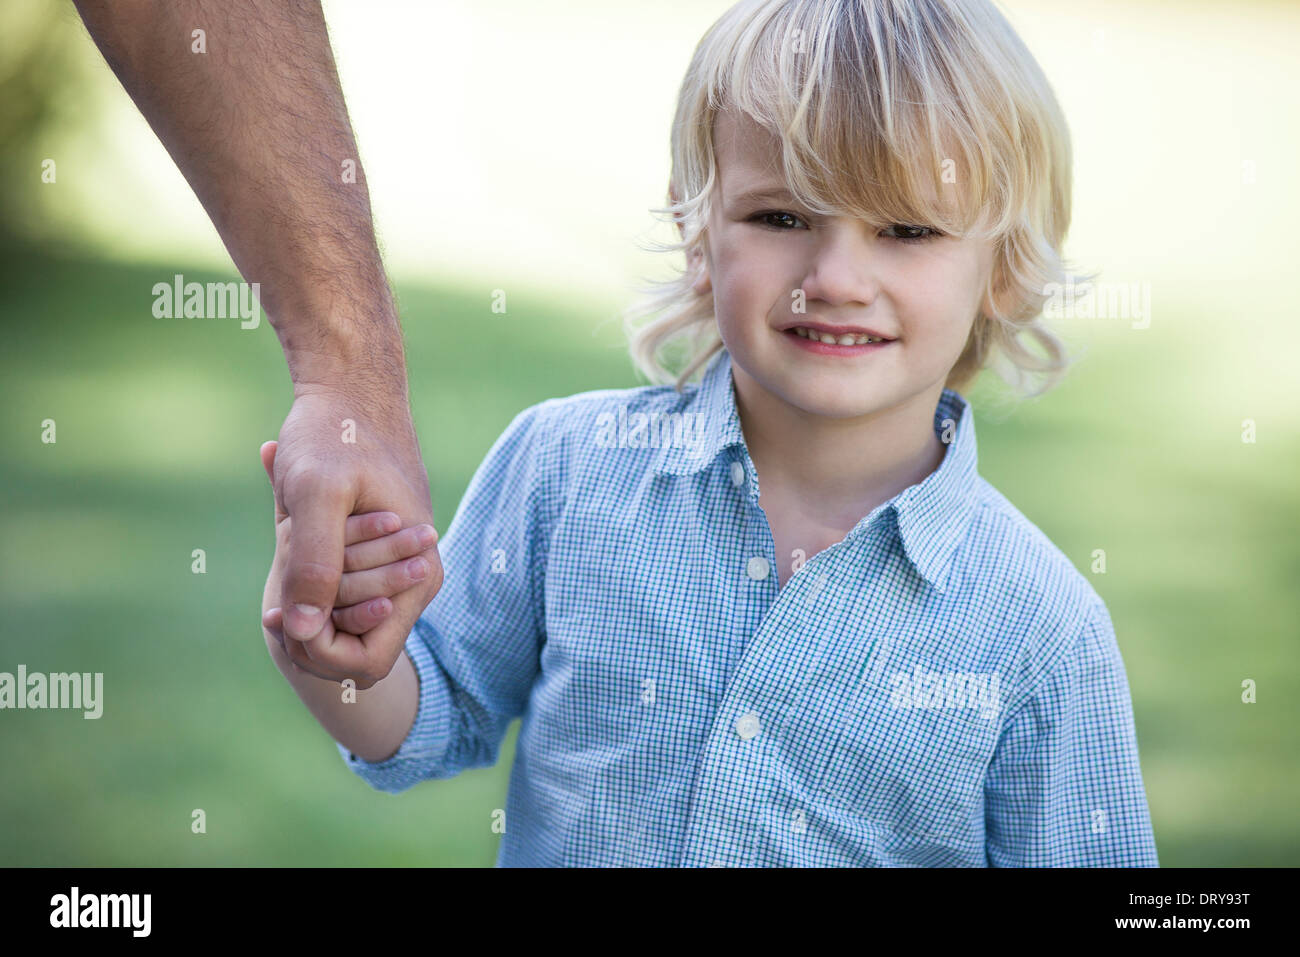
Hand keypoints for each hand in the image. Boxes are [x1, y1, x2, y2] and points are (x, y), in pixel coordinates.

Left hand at [264, 385, 442, 686]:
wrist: (351, 386)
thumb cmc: (335, 433)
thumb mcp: (316, 493)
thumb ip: (315, 563)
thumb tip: (301, 629)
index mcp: (416, 577)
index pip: (368, 665)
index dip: (319, 654)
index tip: (281, 614)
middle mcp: (414, 580)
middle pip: (352, 646)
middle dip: (307, 619)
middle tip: (282, 557)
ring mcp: (395, 567)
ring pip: (340, 618)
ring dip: (306, 592)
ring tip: (289, 535)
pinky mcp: (375, 551)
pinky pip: (336, 587)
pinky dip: (306, 570)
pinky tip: (289, 527)